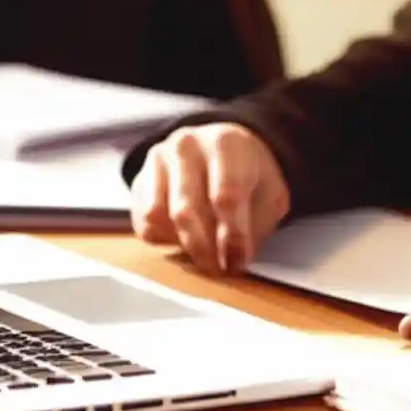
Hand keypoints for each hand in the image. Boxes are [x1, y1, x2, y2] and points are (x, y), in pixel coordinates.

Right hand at [130, 123, 290, 273]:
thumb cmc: (247, 175)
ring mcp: (158, 161)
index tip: (237, 259)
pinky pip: (144, 223)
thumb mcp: (270, 194)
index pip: (226, 196)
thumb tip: (232, 257)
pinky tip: (184, 236)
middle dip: (203, 248)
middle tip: (217, 267)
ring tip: (205, 251)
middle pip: (186, 210)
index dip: (232, 236)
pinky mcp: (140, 181)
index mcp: (226, 143)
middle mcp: (187, 145)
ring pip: (160, 217)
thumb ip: (256, 224)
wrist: (221, 152)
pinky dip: (163, 239)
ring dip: (183, 244)